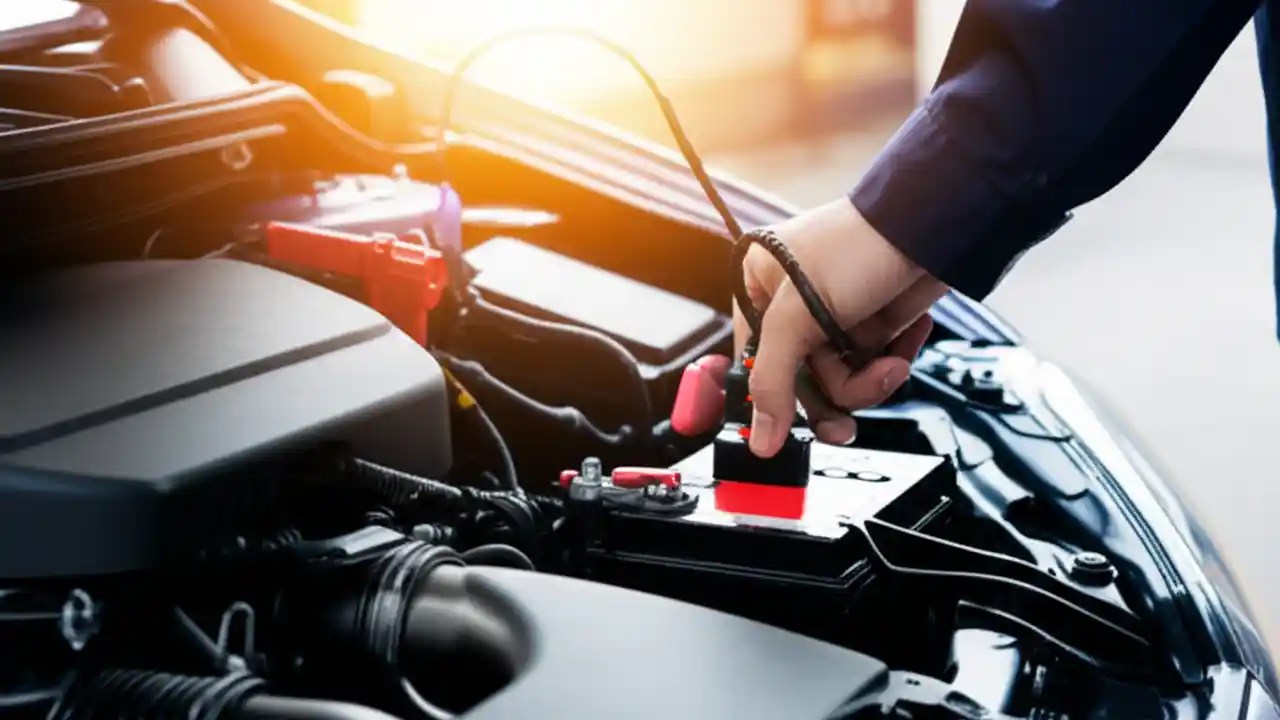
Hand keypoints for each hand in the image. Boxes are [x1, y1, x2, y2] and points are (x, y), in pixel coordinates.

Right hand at [734, 199, 947, 457]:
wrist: (933, 225)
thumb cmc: (859, 244)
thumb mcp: (800, 314)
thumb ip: (773, 381)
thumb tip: (761, 437)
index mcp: (760, 289)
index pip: (752, 362)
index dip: (769, 400)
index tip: (780, 435)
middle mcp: (795, 305)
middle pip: (801, 380)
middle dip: (832, 397)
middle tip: (843, 425)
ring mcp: (836, 316)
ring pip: (841, 380)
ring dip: (870, 380)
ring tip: (890, 363)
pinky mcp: (873, 324)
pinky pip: (872, 367)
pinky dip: (892, 361)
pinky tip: (904, 340)